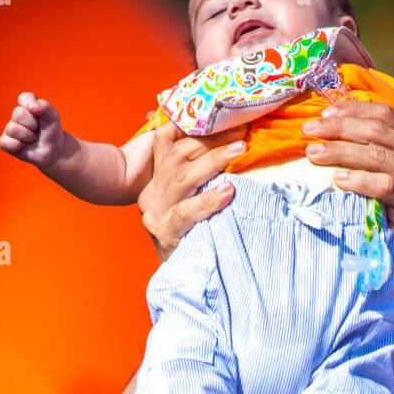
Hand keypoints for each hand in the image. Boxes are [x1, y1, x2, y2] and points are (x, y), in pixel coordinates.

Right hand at [0, 92, 64, 166]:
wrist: (53, 151)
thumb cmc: (51, 131)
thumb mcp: (53, 117)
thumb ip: (45, 107)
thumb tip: (31, 106)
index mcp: (27, 105)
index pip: (24, 98)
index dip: (31, 105)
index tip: (38, 113)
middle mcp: (16, 116)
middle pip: (18, 114)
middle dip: (32, 124)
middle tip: (38, 130)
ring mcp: (10, 128)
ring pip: (12, 129)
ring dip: (27, 136)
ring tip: (33, 139)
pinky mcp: (6, 142)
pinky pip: (4, 142)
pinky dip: (17, 146)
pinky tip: (23, 146)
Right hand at [137, 120, 247, 261]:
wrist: (180, 281)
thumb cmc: (195, 237)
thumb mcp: (192, 201)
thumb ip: (200, 175)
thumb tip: (231, 142)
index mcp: (155, 181)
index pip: (169, 142)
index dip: (194, 125)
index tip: (222, 112)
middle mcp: (151, 194)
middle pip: (178, 155)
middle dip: (211, 139)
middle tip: (241, 129)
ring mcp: (155, 214)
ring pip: (183, 177)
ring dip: (214, 161)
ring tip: (240, 150)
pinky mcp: (164, 233)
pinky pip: (187, 211)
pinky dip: (209, 199)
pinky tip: (229, 190)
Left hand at [302, 100, 393, 320]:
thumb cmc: (393, 223)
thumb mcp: (385, 185)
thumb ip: (370, 160)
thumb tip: (327, 139)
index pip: (385, 116)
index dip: (353, 110)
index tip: (324, 113)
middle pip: (377, 131)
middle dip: (339, 127)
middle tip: (308, 130)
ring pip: (376, 155)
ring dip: (340, 151)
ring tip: (313, 153)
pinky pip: (384, 184)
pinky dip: (359, 180)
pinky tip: (337, 180)